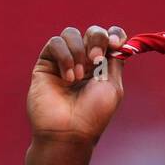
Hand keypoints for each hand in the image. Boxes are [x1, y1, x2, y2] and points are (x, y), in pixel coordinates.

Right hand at [28, 25, 126, 143]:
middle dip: (96, 40)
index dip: (115, 34)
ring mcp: (64, 61)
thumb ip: (115, 61)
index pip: (110, 39)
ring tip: (78, 77)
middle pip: (93, 33)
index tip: (117, 43)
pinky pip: (55, 43)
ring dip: (78, 51)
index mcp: (103, 68)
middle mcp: (84, 62)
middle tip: (95, 60)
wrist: (68, 131)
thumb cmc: (93, 115)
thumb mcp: (112, 87)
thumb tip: (117, 41)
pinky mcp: (46, 62)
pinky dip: (64, 57)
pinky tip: (67, 77)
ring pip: (71, 33)